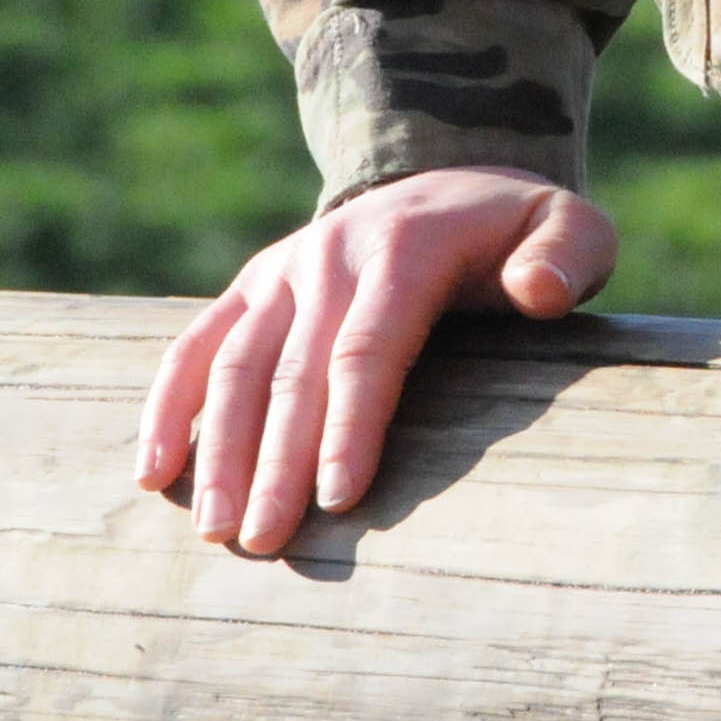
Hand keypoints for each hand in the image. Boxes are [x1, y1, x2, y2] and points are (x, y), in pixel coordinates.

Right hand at [134, 166, 614, 554]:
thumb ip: (568, 253)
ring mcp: (282, 271)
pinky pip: (195, 345)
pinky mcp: (251, 287)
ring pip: (233, 363)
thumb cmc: (518, 231)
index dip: (350, 423)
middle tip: (262, 542)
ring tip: (213, 528)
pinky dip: (166, 405)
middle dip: (274, 460)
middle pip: (292, 370)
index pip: (369, 346)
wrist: (450, 179)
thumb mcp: (570, 226)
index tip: (339, 500)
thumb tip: (540, 292)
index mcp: (405, 246)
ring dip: (216, 448)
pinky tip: (150, 473)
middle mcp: (331, 254)